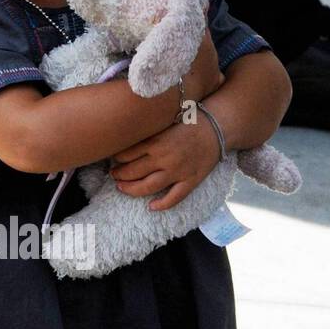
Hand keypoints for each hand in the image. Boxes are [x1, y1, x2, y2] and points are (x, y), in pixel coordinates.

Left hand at [107, 104, 221, 209]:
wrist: (217, 126)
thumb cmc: (190, 120)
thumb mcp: (165, 121)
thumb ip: (149, 131)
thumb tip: (128, 136)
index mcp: (156, 141)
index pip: (127, 154)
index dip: (116, 158)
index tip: (112, 159)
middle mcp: (164, 158)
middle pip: (133, 172)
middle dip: (119, 175)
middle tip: (113, 175)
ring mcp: (177, 171)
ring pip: (147, 187)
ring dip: (131, 190)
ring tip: (121, 188)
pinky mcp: (190, 181)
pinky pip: (174, 198)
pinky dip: (161, 205)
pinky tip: (151, 207)